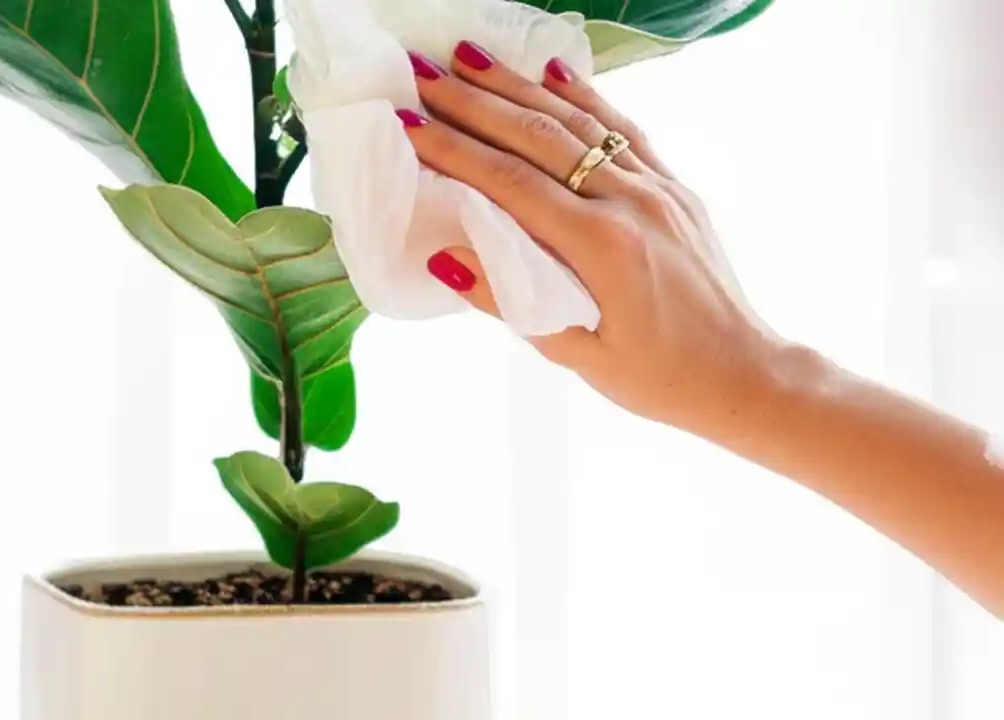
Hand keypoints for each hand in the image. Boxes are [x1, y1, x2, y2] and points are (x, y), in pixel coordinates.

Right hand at [402, 43, 787, 436]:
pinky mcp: (675, 187)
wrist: (743, 374)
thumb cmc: (660, 378)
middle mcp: (631, 202)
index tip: (409, 121)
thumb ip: (511, 304)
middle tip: (422, 73)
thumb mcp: (579, 356)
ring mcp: (658, 188)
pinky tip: (553, 72)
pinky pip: (623, 130)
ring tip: (468, 57)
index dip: (454, 149)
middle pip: (537, 137)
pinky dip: (585, 97)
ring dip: (518, 86)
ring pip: (578, 122)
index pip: (510, 182)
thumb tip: (446, 259)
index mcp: (602, 246)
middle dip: (473, 101)